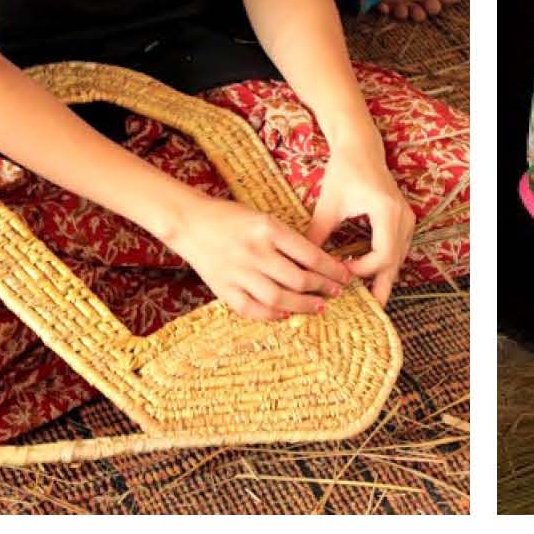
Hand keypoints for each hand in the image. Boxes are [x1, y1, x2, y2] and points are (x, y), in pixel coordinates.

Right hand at [161, 193, 355, 321]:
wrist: (190, 222)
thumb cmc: (232, 218)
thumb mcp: (265, 219)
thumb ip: (288, 241)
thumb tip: (318, 264)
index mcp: (269, 229)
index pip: (311, 255)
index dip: (332, 269)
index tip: (344, 276)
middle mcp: (255, 252)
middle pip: (299, 280)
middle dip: (323, 288)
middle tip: (336, 292)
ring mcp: (238, 272)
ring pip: (279, 299)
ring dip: (303, 306)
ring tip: (318, 307)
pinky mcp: (223, 288)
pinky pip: (252, 309)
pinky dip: (271, 315)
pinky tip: (286, 315)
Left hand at [304, 141, 417, 307]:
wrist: (362, 148)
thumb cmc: (344, 172)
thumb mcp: (328, 205)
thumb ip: (317, 235)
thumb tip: (302, 266)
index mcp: (386, 213)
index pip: (382, 255)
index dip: (362, 270)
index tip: (339, 273)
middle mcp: (403, 218)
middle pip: (395, 263)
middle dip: (381, 287)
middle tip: (369, 312)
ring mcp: (407, 220)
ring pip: (398, 259)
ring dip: (382, 277)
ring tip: (367, 298)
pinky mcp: (403, 221)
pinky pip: (396, 250)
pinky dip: (383, 264)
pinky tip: (366, 275)